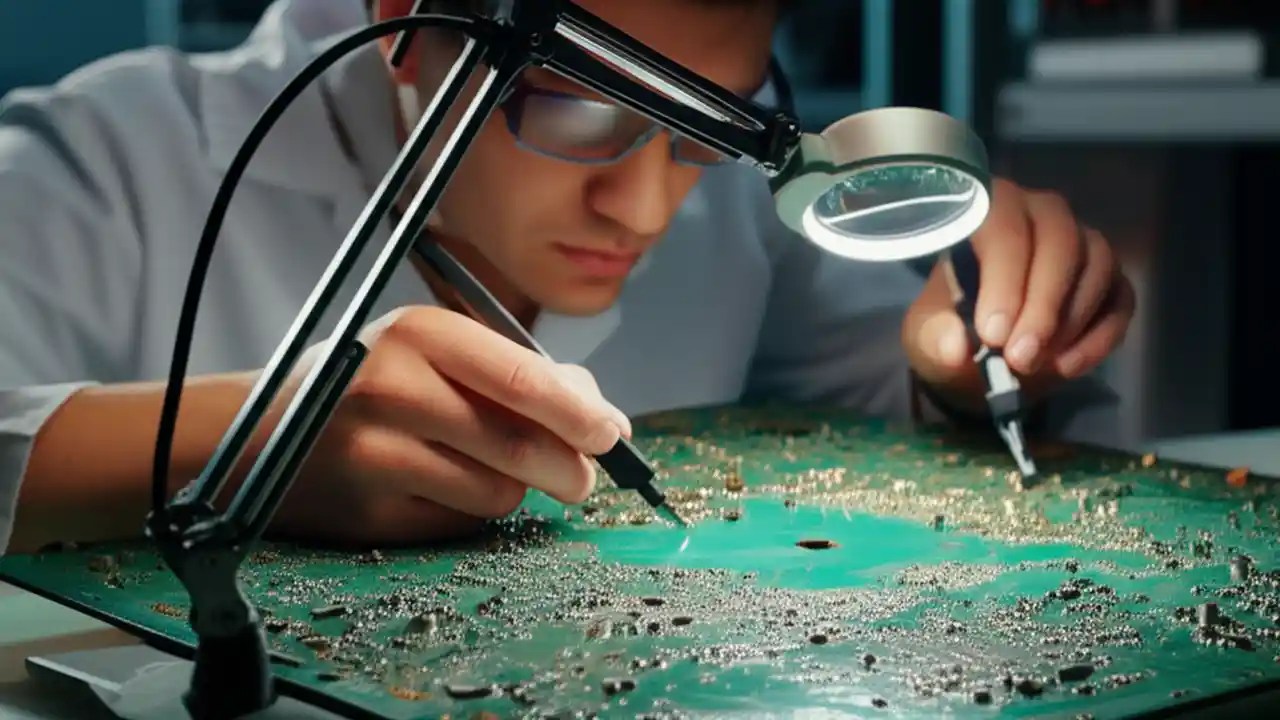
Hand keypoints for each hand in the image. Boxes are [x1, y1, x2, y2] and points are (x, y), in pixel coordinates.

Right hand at [262, 306, 628, 545]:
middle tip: (582, 477)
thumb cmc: (370, 383)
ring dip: (516, 490)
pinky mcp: (368, 511)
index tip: (612, 435)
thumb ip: (516, 372)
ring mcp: (375, 454)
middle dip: (569, 469)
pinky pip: (460, 523)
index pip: (524, 378)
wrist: (260, 431)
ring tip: (492, 470)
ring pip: (497, 492)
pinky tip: (444, 487)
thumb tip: (601, 415)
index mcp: (420, 332)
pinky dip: (471, 511)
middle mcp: (392, 387)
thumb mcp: (433, 352)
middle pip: (518, 445)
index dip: (580, 414)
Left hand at [902, 178, 1135, 413]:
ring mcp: (1082, 244)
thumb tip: (956, 348)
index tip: (992, 335)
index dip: (1003, 278)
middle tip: (1019, 358)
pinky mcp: (1111, 280)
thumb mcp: (927, 336)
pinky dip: (1101, 336)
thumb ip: (937, 336)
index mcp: (987, 213)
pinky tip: (1067, 367)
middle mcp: (1041, 216)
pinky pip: (1122, 298)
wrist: (978, 353)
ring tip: (1034, 365)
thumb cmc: (949, 327)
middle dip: (1043, 304)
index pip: (1003, 224)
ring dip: (1070, 321)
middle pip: (1061, 239)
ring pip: (1098, 264)